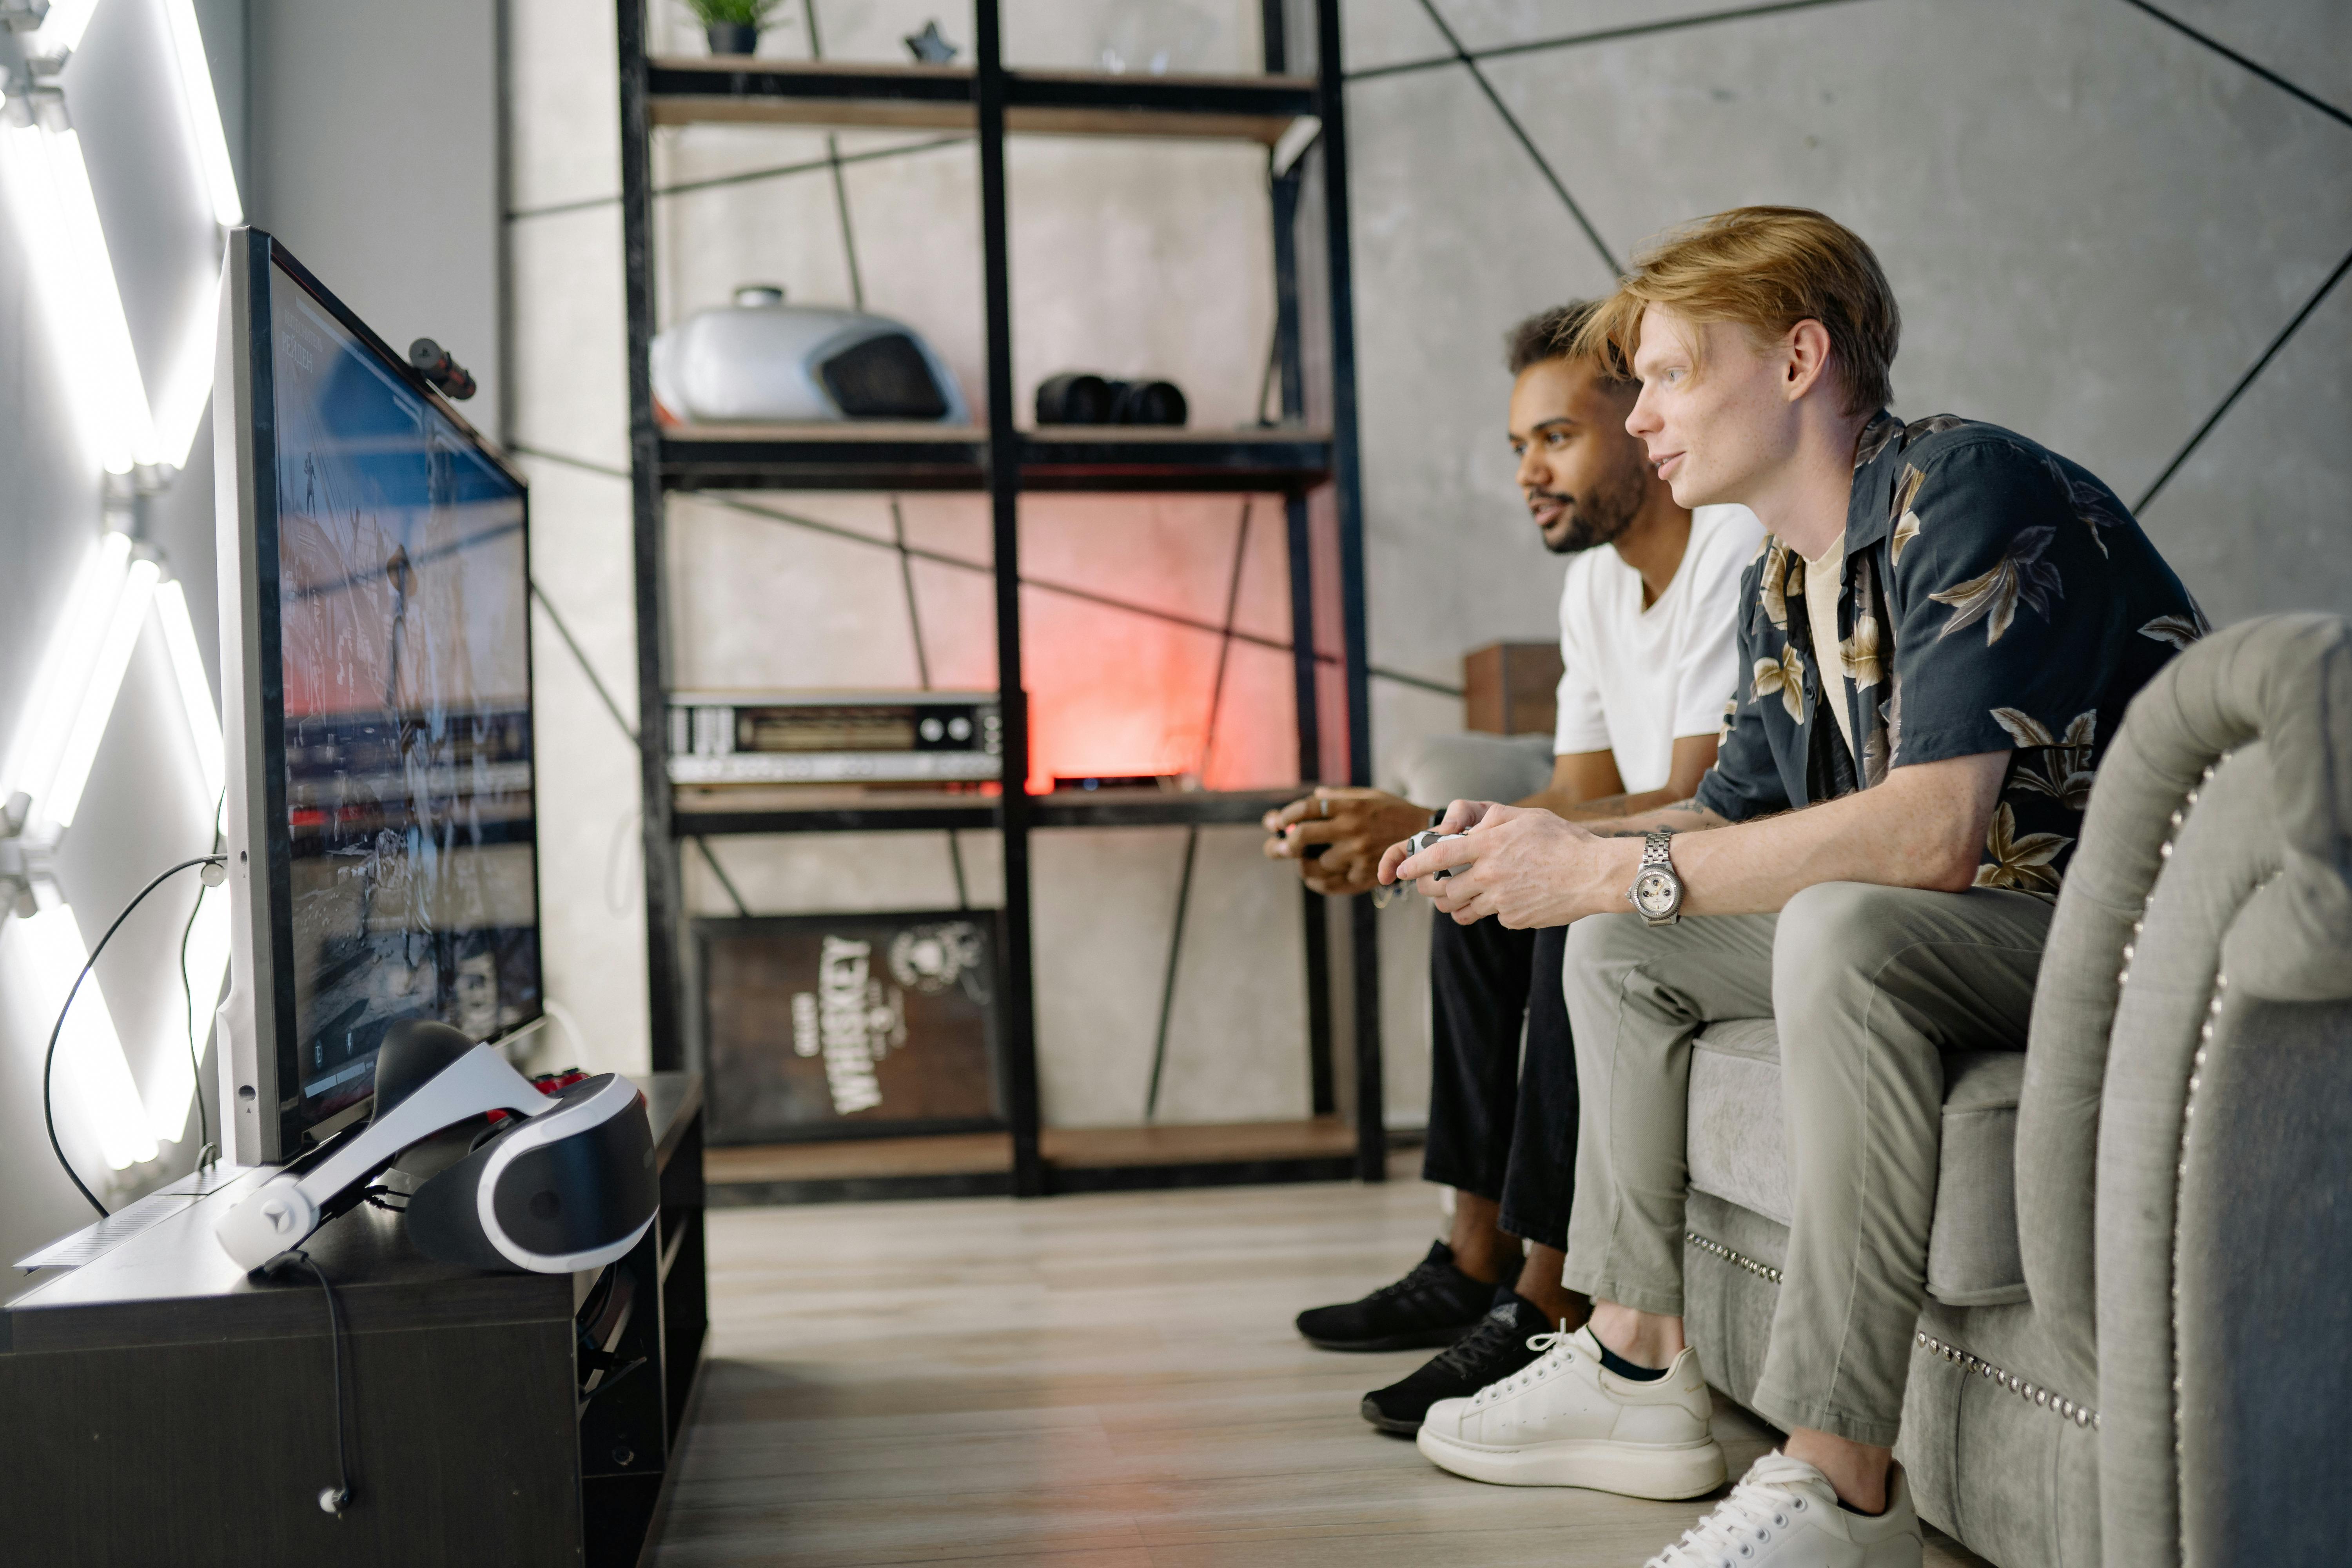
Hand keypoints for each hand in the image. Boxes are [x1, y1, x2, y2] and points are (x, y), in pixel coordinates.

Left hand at [1262, 787, 1431, 895]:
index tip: (1277, 822)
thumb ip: (1339, 796)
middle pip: (1301, 837)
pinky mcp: (1364, 876)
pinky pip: (1329, 884)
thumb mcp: (1369, 796)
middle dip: (1281, 843)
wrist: (1425, 837)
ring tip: (1299, 860)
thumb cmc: (1393, 813)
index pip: (1306, 808)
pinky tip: (1311, 876)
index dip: (1286, 816)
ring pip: (1312, 865)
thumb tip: (1312, 796)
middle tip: (1275, 847)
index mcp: (1351, 806)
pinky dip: (1315, 882)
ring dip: (1300, 863)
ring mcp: (1357, 855)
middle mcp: (1352, 830)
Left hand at [1383, 803, 1629, 928]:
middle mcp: (1490, 874)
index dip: (1414, 865)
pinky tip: (1509, 899)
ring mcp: (1501, 900)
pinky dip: (1492, 910)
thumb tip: (1463, 828)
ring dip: (1456, 905)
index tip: (1401, 872)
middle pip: (1443, 890)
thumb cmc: (1562, 841)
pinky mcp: (1513, 919)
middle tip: (1432, 888)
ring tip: (1464, 896)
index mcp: (1489, 845)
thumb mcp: (1525, 817)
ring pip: (1462, 909)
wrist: (1594, 874)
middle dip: (1431, 891)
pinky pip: (1491, 917)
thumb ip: (1490, 820)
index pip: (1438, 856)